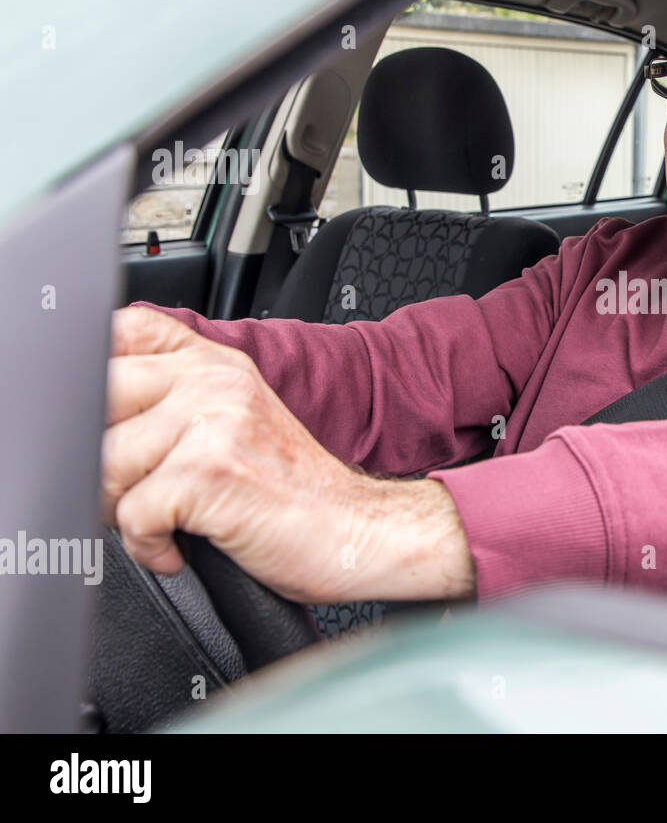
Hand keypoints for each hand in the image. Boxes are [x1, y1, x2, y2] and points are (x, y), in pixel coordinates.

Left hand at [101, 306, 475, 603]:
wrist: (359, 533)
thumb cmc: (298, 495)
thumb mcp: (239, 425)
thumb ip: (180, 402)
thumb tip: (95, 419)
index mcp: (217, 364)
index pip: (124, 332)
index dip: (95, 376)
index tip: (108, 425)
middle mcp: (216, 380)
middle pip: (98, 400)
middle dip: (101, 461)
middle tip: (136, 492)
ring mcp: (215, 421)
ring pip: (105, 463)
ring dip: (124, 510)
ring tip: (168, 522)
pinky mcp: (211, 471)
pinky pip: (131, 514)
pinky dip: (148, 546)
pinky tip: (180, 547)